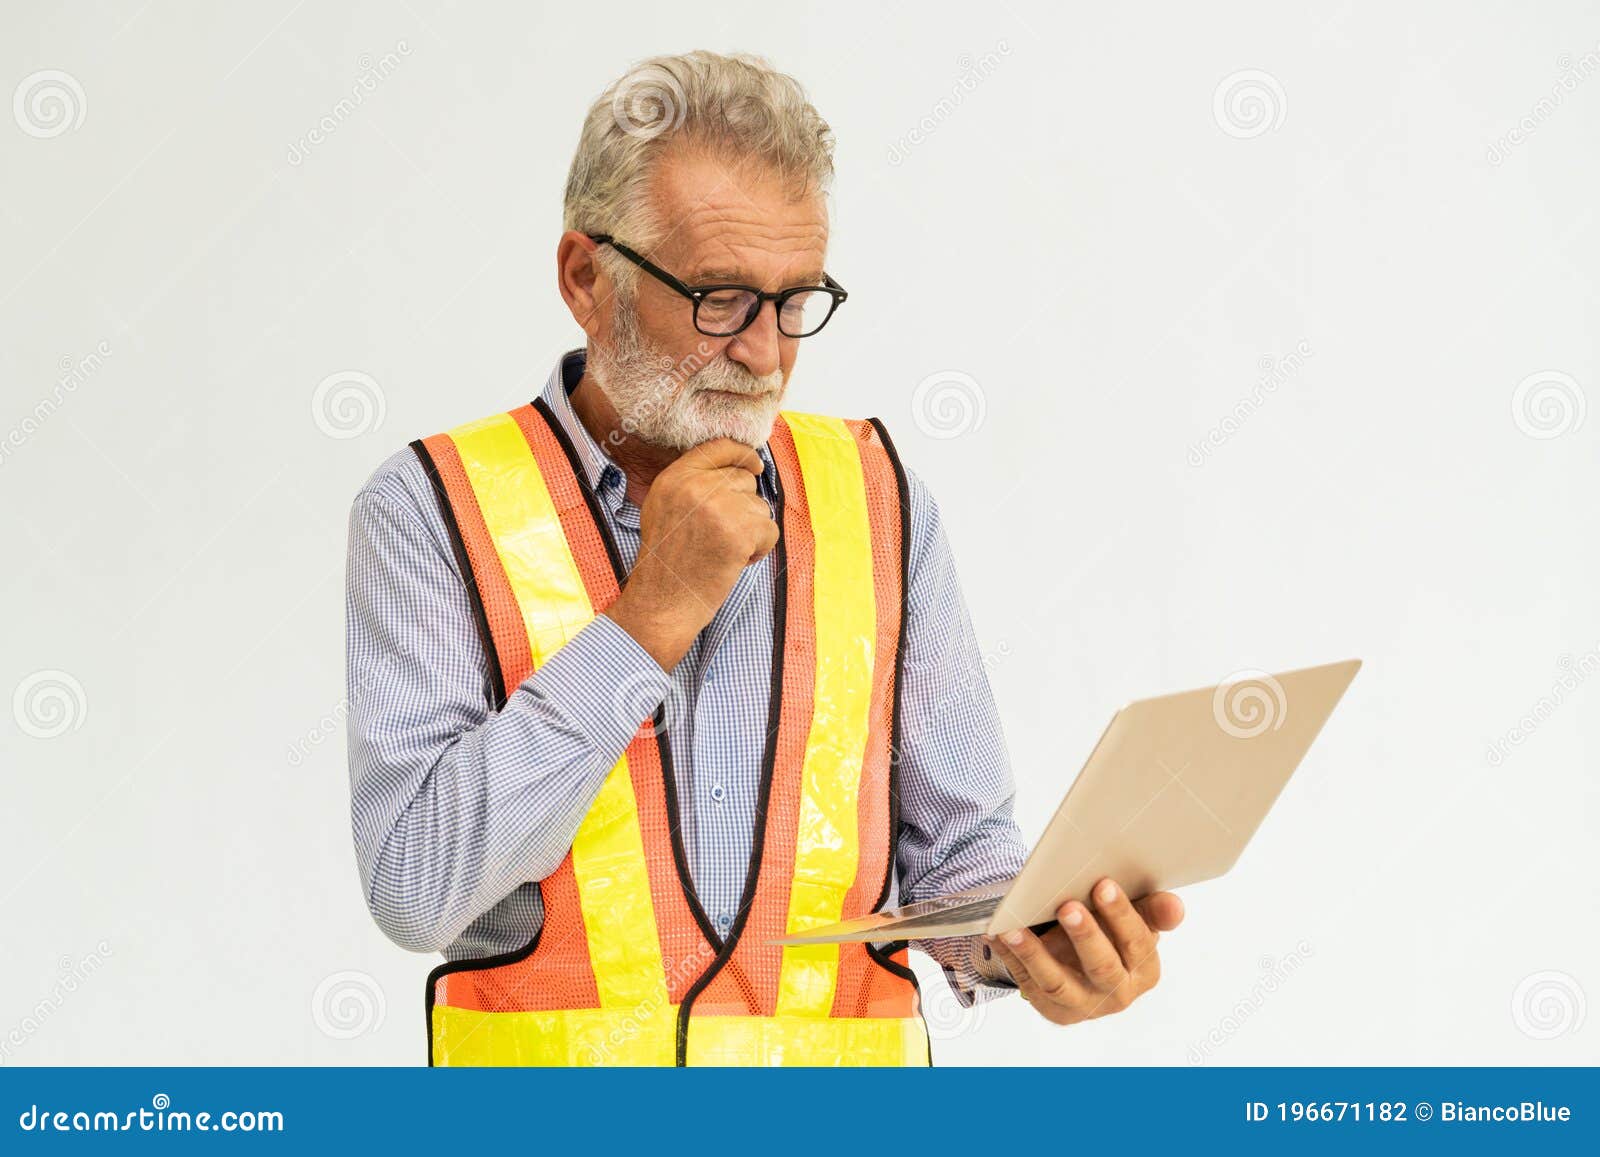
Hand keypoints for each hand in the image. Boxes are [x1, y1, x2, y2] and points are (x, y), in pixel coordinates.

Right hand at [606, 438, 778, 669]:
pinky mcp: (739, 531)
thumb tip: (739, 467)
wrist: (662, 603)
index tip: (755, 465)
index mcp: (674, 478)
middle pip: (745, 480)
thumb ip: (692, 483)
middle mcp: (695, 486)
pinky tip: (735, 562)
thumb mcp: (663, 508)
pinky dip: (760, 549)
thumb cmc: (666, 562)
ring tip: (723, 551)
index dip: (743, 454)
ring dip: (751, 531)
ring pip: (760, 506)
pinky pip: (769, 530)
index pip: (719, 447)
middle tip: (720, 536)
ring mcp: (719, 507)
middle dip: (743, 508)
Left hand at [985, 878, 1183, 1025]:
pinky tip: (997, 934)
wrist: (1085, 968)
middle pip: (1101, 967)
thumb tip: (1175, 906)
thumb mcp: (1134, 920)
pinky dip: (1010, 958)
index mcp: (1144, 970)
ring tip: (1015, 930)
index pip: (1137, 942)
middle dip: (1085, 935)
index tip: (1103, 884)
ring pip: (1058, 983)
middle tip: (1067, 905)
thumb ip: (1152, 911)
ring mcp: (1082, 1004)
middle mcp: (1117, 993)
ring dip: (1034, 954)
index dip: (1121, 914)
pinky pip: (1028, 984)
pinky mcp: (1052, 1008)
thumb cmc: (1113, 934)